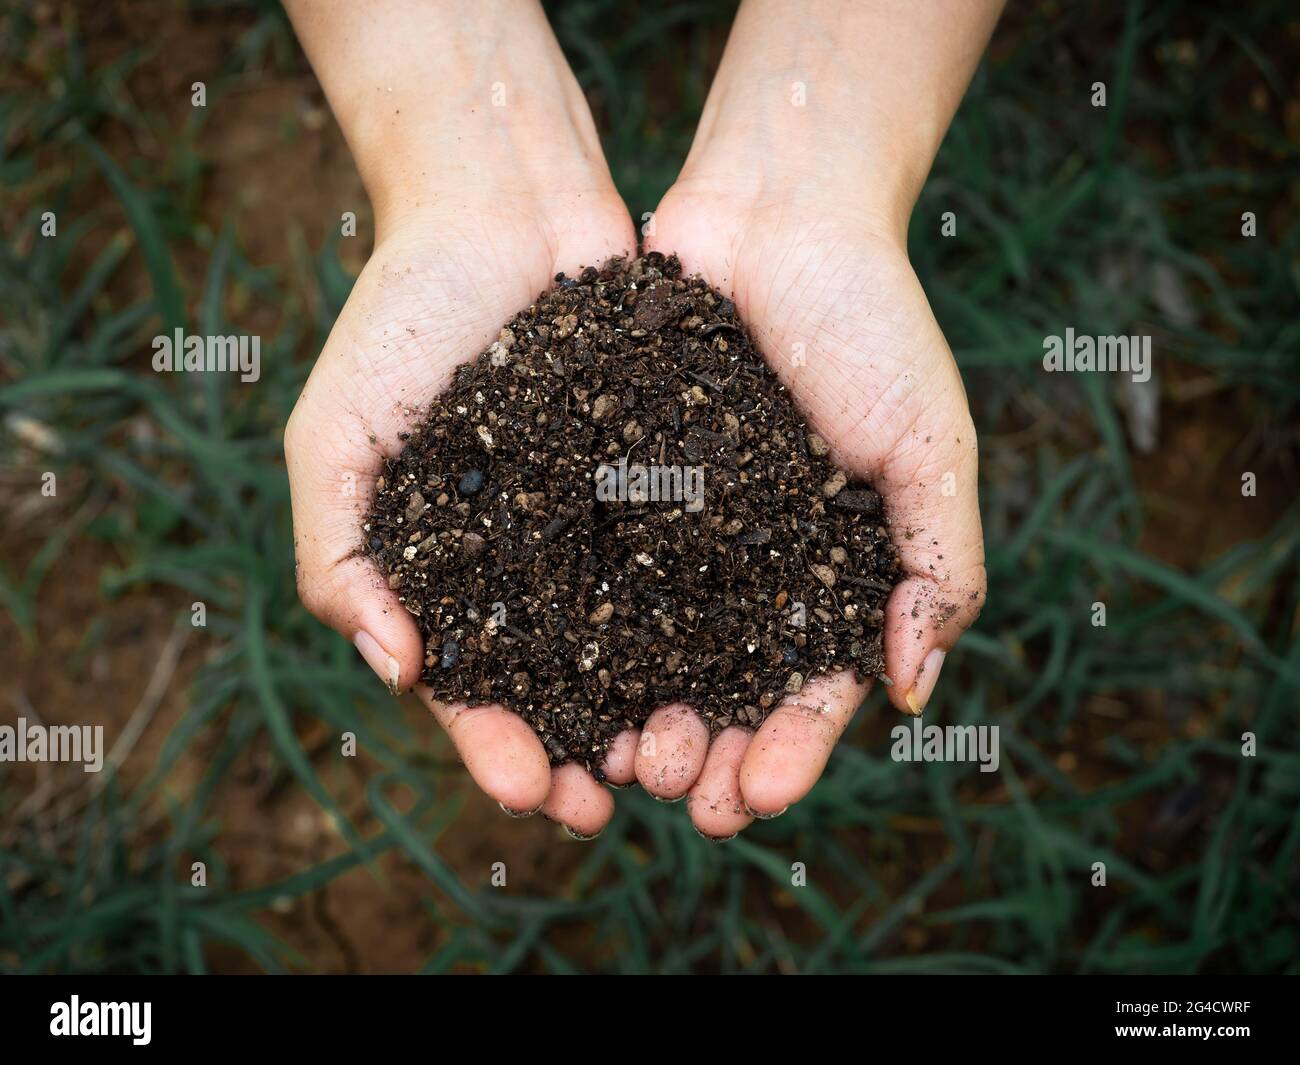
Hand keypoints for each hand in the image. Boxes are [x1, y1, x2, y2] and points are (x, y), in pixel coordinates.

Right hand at [283, 0, 635, 837]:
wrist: (500, 204)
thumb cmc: (400, 316)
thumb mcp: (335, 439)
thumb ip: (340, 556)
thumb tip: (396, 671)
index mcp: (454, 567)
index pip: (474, 685)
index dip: (497, 746)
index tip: (532, 792)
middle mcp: (536, 557)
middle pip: (565, 682)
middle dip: (587, 749)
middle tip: (616, 805)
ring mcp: (607, 517)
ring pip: (641, 637)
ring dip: (659, 706)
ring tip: (686, 761)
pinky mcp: (672, 472)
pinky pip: (699, 555)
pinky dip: (716, 614)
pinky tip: (741, 663)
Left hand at [628, 0, 1000, 836]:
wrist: (776, 212)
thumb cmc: (872, 324)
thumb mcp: (930, 449)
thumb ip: (941, 566)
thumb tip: (913, 691)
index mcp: (826, 575)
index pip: (809, 693)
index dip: (786, 753)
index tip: (752, 795)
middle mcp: (744, 568)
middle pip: (718, 692)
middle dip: (698, 754)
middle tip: (671, 793)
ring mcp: (673, 532)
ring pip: (643, 652)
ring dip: (627, 717)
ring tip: (607, 765)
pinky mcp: (607, 487)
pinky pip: (583, 569)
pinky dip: (567, 630)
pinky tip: (547, 679)